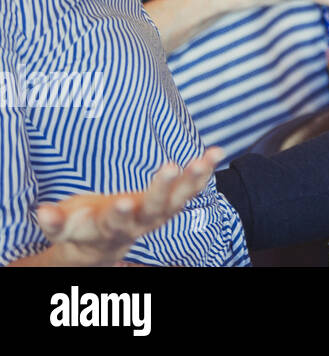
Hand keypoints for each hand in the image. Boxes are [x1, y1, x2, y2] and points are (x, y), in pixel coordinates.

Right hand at [31, 147, 223, 265]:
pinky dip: (205, 172)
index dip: (120, 214)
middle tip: (171, 167)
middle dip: (162, 190)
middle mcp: (140, 224)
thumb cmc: (81, 228)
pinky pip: (192, 188)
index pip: (117, 223)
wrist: (102, 244)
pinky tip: (218, 153)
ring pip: (179, 200)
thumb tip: (42, 212)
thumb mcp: (65, 228)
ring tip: (205, 159)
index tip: (123, 202)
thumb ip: (55, 221)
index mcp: (110, 229)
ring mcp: (158, 214)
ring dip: (193, 179)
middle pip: (154, 209)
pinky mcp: (171, 203)